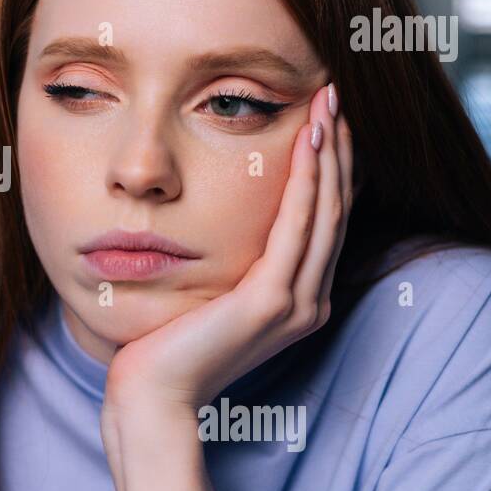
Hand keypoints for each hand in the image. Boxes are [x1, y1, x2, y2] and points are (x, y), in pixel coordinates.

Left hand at [102, 83, 353, 421]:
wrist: (152, 396)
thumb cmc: (166, 346)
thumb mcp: (208, 293)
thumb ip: (229, 264)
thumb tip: (220, 221)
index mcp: (298, 299)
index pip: (323, 220)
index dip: (331, 166)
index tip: (324, 117)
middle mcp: (308, 301)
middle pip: (334, 208)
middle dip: (338, 147)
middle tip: (334, 94)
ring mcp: (295, 303)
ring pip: (325, 211)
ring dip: (330, 152)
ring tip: (328, 104)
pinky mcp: (272, 302)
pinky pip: (297, 228)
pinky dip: (307, 182)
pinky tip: (308, 143)